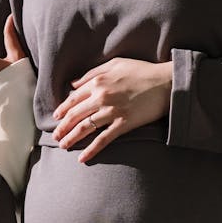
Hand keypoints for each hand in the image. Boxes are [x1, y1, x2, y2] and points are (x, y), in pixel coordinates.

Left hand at [52, 58, 173, 162]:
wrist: (166, 83)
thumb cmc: (141, 71)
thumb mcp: (114, 64)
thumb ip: (91, 73)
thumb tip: (73, 85)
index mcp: (97, 82)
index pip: (73, 99)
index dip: (62, 110)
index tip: (56, 118)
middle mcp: (101, 97)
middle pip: (75, 115)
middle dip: (62, 127)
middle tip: (55, 136)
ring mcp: (111, 111)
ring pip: (84, 128)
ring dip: (71, 138)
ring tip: (63, 146)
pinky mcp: (123, 124)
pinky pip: (103, 139)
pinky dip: (91, 150)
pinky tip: (82, 158)